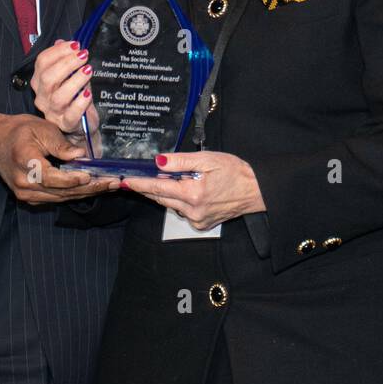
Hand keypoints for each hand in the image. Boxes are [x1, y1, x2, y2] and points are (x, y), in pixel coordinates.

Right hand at [0, 110, 120, 203]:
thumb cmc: (20, 131)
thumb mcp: (41, 128)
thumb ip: (60, 144)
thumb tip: (80, 155)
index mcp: (24, 162)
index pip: (51, 177)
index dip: (72, 179)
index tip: (90, 176)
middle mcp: (23, 183)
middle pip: (60, 191)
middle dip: (89, 188)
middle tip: (113, 183)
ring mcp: (25, 193)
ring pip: (61, 197)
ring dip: (86, 193)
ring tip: (108, 185)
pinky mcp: (29, 197)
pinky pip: (56, 198)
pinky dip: (74, 193)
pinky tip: (92, 187)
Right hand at [30, 39, 98, 135]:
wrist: (82, 124)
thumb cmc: (75, 97)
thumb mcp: (70, 76)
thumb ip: (65, 60)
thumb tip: (62, 42)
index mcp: (39, 82)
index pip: (42, 62)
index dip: (58, 51)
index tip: (75, 45)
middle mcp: (42, 97)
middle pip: (48, 78)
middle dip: (67, 63)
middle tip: (84, 56)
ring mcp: (53, 112)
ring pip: (59, 96)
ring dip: (75, 80)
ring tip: (88, 71)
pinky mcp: (66, 124)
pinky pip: (71, 113)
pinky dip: (80, 102)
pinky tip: (88, 93)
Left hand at [121, 151, 264, 229]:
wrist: (256, 190)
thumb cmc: (235, 172)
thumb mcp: (209, 159)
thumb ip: (182, 160)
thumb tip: (159, 161)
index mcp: (193, 193)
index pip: (158, 187)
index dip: (140, 184)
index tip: (126, 181)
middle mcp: (192, 211)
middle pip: (161, 198)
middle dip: (148, 188)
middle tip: (135, 179)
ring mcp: (197, 220)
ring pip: (171, 205)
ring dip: (166, 193)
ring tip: (168, 179)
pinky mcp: (201, 224)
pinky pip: (183, 211)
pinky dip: (180, 201)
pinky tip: (188, 191)